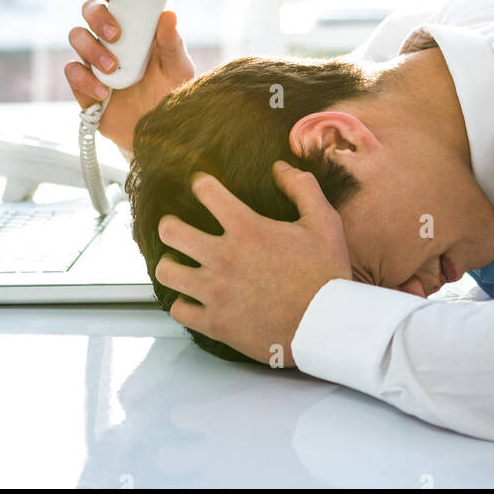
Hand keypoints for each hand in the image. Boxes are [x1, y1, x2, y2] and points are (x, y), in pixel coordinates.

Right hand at [65, 0, 194, 156]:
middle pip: (89, 13)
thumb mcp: (178, 69)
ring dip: (91, 48)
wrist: (158, 135)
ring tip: (112, 68)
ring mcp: (95, 62)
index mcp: (135, 30)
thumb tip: (169, 14)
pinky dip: (83, 79)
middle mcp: (112, 42)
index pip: (117, 1)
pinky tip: (103, 92)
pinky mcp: (84, 87)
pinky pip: (72, 72)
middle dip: (97, 16)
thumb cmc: (170, 96)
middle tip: (114, 33)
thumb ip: (173, 44)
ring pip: (77, 38)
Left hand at [155, 162, 352, 365]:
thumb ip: (301, 187)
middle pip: (171, 231)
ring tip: (179, 262)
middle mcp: (223, 258)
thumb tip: (279, 167)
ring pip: (167, 272)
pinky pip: (179, 310)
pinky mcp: (215, 324)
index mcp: (247, 229)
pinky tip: (192, 298)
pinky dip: (182, 303)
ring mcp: (216, 293)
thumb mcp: (324, 220)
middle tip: (176, 225)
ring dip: (170, 263)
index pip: (207, 192)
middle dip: (170, 223)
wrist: (326, 327)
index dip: (202, 183)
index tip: (203, 186)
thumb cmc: (326, 273)